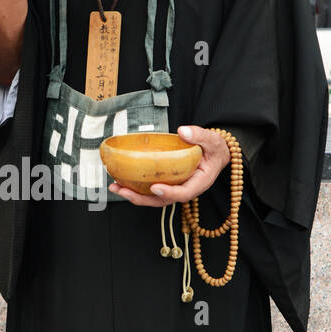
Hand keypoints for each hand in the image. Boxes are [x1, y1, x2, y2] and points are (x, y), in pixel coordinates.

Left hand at [109, 125, 231, 206]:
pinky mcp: (167, 184)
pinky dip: (136, 188)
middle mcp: (185, 190)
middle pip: (162, 200)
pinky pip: (151, 191)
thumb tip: (182, 131)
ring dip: (134, 195)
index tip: (155, 187)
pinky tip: (121, 181)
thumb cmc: (214, 149)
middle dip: (141, 198)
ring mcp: (175, 189)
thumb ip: (199, 135)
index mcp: (199, 183)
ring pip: (154, 198)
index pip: (183, 193)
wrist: (215, 154)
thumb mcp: (212, 140)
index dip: (169, 192)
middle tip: (122, 190)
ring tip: (115, 187)